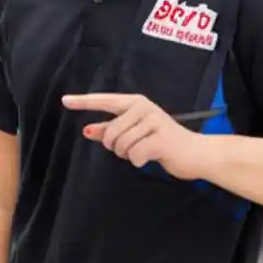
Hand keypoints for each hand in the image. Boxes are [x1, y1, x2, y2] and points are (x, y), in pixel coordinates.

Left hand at [63, 93, 216, 180]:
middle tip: (134, 148)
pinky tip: (151, 158)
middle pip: (110, 132)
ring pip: (120, 144)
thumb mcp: (136, 134)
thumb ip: (112, 130)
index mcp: (136, 103)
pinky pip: (134, 154)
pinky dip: (139, 161)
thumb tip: (87, 130)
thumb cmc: (164, 143)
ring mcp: (153, 121)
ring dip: (128, 155)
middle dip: (117, 147)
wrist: (197, 154)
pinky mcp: (160, 138)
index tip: (65, 101)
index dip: (84, 102)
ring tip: (145, 151)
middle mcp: (143, 108)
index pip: (105, 101)